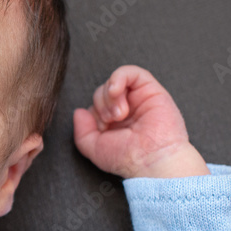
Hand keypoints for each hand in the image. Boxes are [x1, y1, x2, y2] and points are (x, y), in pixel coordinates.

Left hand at [73, 65, 210, 178]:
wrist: (152, 159)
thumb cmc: (128, 158)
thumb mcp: (95, 148)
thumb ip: (82, 131)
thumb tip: (79, 112)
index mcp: (115, 122)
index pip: (95, 104)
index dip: (93, 113)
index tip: (102, 128)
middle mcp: (127, 108)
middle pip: (102, 91)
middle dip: (101, 105)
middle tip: (111, 121)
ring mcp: (139, 98)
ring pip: (113, 81)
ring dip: (109, 96)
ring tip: (119, 114)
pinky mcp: (151, 89)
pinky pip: (130, 72)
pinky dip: (118, 78)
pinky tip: (116, 92)